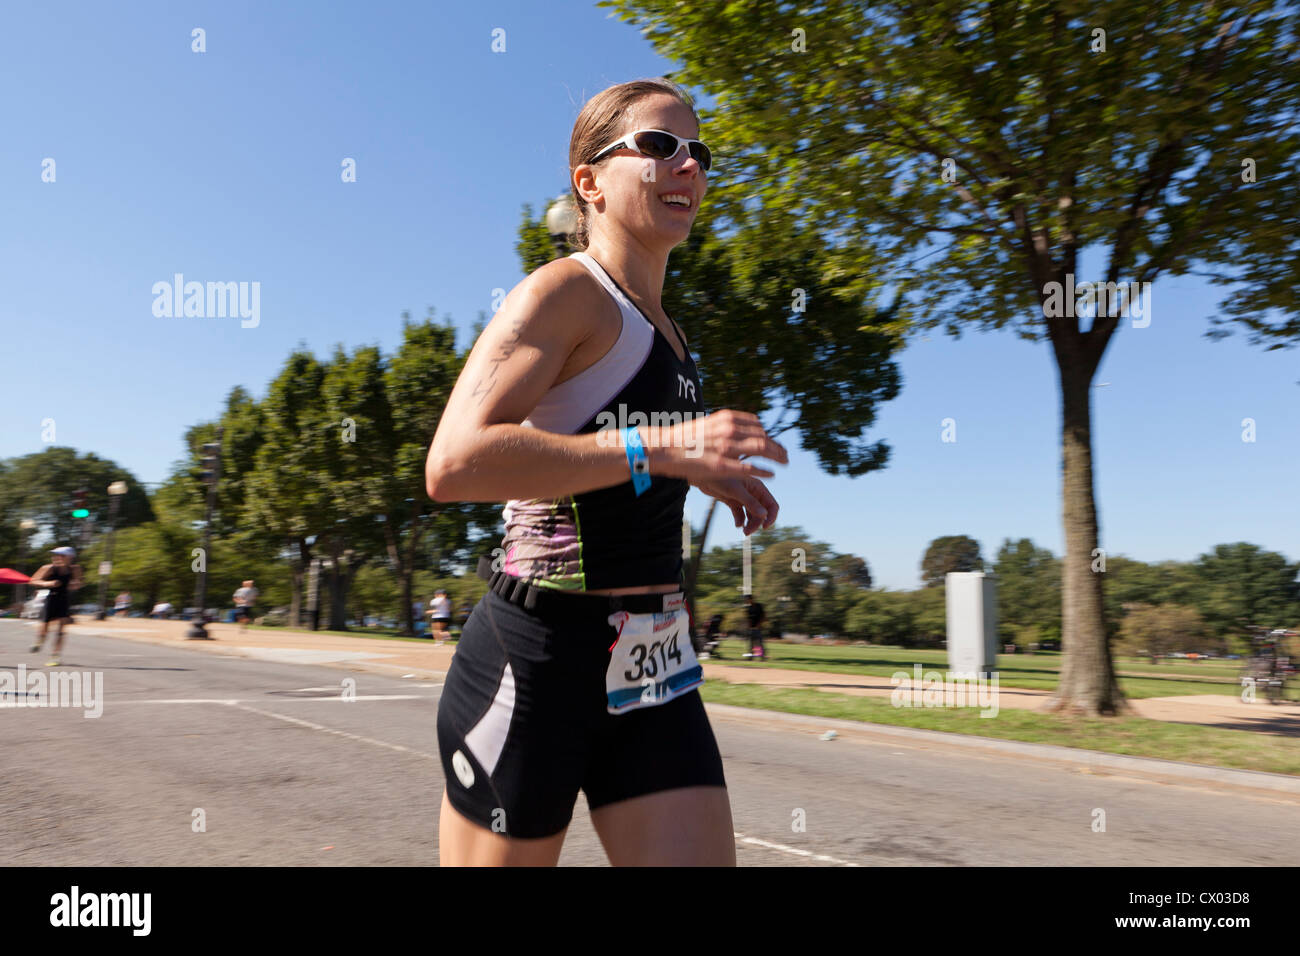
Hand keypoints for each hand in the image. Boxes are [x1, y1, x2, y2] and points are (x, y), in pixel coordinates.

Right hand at [650, 409, 787, 484]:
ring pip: (761, 449)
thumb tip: (734, 428)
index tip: (772, 441)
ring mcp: (727, 448)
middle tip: (785, 455)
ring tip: (784, 462)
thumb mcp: (706, 424)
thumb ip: (722, 426)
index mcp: (726, 418)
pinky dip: (763, 471)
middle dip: (777, 446)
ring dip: (776, 456)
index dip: (767, 434)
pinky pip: (750, 468)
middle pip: (763, 436)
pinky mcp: (722, 465)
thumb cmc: (682, 438)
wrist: (663, 447)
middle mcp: (730, 430)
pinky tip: (771, 475)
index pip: (757, 424)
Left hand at [693, 475, 778, 535]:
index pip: (772, 505)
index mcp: (757, 487)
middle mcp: (752, 493)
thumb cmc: (720, 478)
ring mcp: (742, 498)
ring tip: (743, 531)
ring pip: (752, 515)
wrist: (701, 475)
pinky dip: (740, 520)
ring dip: (750, 524)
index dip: (771, 517)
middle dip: (757, 523)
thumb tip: (764, 515)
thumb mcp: (736, 491)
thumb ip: (750, 503)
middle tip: (747, 532)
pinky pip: (740, 514)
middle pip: (761, 513)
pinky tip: (737, 524)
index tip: (765, 527)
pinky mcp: (732, 502)